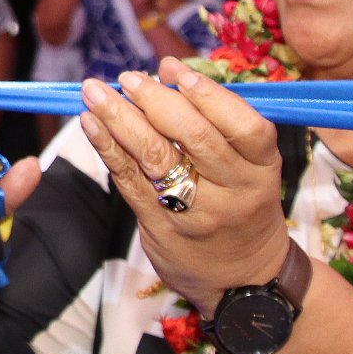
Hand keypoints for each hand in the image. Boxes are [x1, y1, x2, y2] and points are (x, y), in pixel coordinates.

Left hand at [78, 62, 288, 315]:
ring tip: (95, 92)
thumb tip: (168, 70)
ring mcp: (195, 212)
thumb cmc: (242, 208)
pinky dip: (107, 148)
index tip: (176, 70)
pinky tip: (90, 123)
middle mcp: (233, 191)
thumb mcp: (250, 170)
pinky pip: (129, 181)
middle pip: (197, 139)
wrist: (242, 282)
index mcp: (262, 170)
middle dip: (156, 100)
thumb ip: (215, 122)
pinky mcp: (159, 226)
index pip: (245, 127)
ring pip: (157, 157)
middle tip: (128, 78)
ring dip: (121, 118)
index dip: (211, 95)